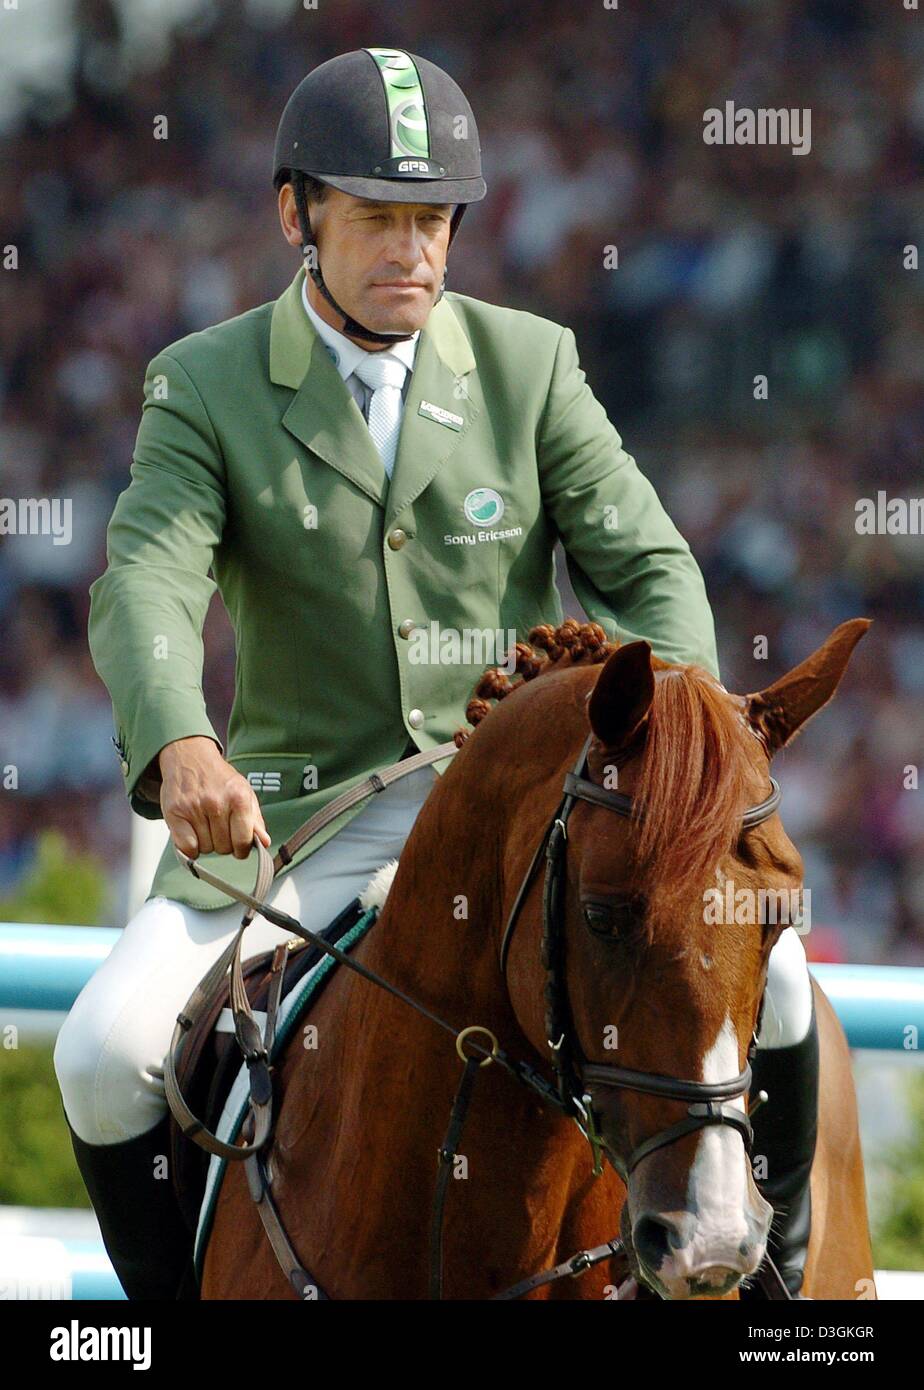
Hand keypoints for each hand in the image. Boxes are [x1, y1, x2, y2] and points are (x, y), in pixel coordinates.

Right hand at [158, 736, 271, 859]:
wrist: (190, 757)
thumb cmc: (219, 779)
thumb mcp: (245, 793)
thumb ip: (255, 820)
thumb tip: (264, 842)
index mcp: (239, 798)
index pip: (242, 841)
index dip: (241, 848)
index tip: (237, 844)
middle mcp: (216, 802)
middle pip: (223, 848)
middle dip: (223, 843)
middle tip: (218, 826)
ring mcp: (193, 807)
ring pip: (205, 849)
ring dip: (206, 843)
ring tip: (205, 823)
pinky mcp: (174, 812)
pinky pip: (186, 848)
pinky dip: (190, 847)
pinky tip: (193, 833)